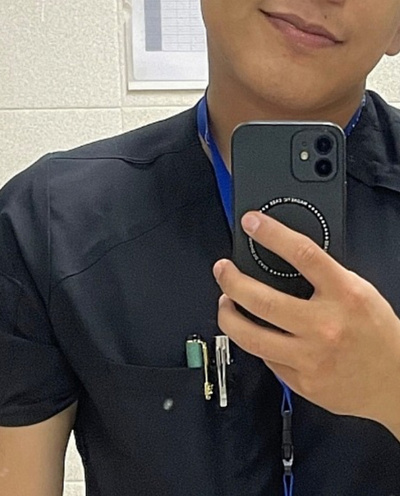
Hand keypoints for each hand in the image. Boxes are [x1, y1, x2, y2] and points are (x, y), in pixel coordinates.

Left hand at [213, 212, 399, 434]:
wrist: (396, 382)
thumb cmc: (378, 334)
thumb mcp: (359, 291)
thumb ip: (324, 276)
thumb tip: (284, 258)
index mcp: (344, 296)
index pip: (303, 254)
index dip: (272, 234)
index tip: (252, 223)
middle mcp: (325, 326)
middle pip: (262, 300)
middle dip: (231, 281)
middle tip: (223, 270)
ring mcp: (310, 357)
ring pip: (250, 336)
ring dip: (228, 315)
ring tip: (225, 302)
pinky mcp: (301, 381)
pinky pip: (264, 358)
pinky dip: (255, 342)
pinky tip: (255, 333)